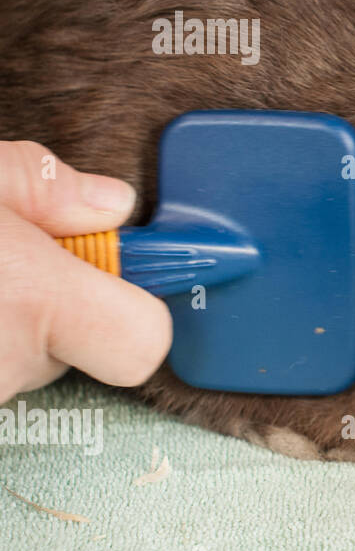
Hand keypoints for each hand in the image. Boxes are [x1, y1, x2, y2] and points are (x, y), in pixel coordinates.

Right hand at [0, 142, 170, 403]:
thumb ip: (46, 186)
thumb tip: (111, 205)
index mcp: (30, 299)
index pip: (144, 343)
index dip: (139, 314)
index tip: (117, 279)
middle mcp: (5, 363)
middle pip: (77, 347)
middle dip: (55, 308)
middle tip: (12, 263)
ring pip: (21, 362)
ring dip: (6, 326)